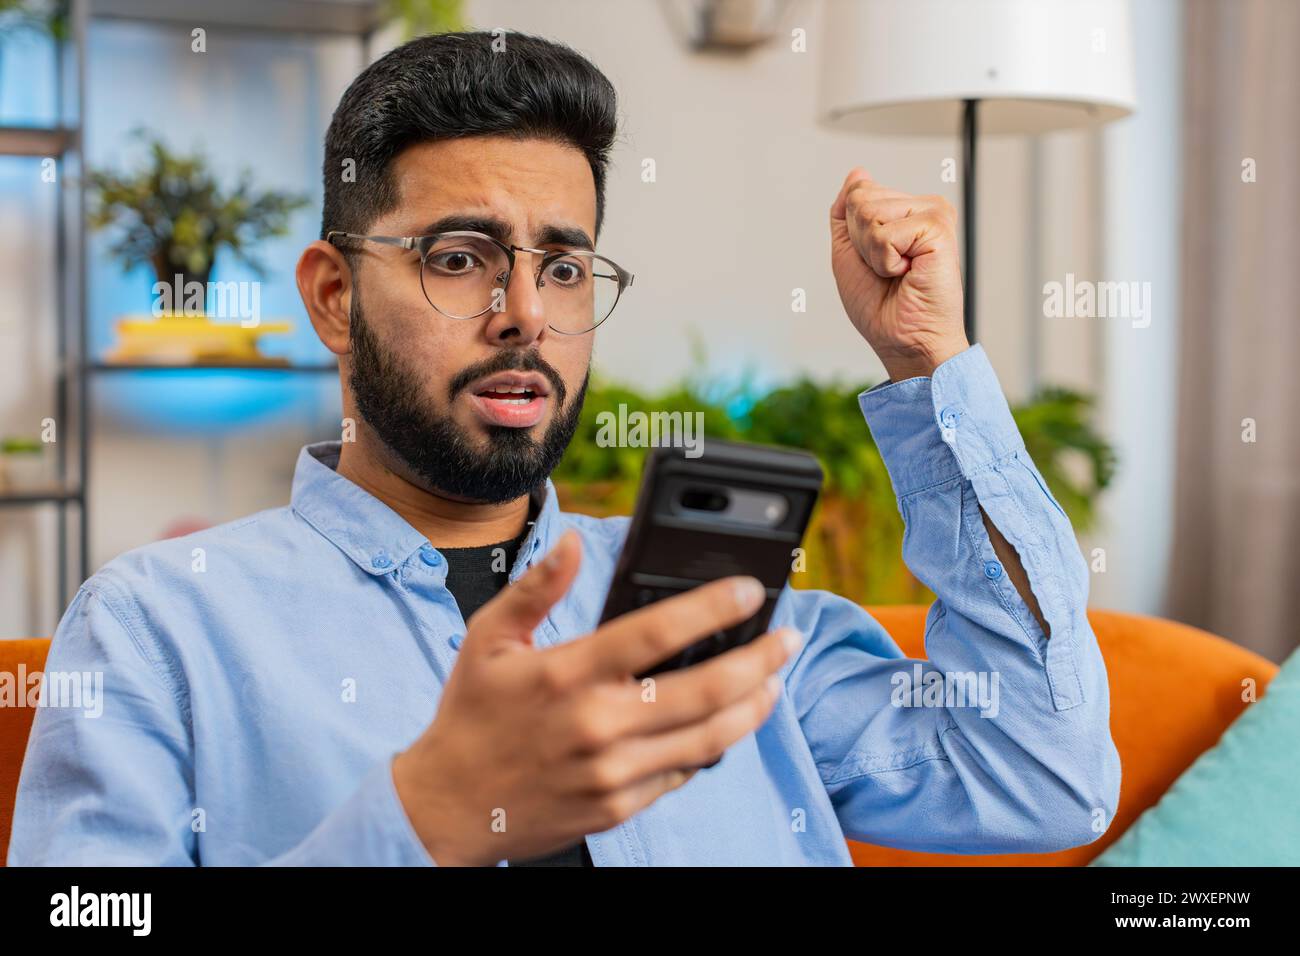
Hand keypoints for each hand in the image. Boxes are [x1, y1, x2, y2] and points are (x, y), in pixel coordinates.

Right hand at [391, 530, 798, 865]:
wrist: (447, 809)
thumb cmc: (470, 716)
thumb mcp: (489, 639)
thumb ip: (536, 587)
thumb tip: (573, 542)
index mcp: (567, 675)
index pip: (656, 632)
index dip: (712, 608)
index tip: (748, 590)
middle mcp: (597, 725)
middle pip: (705, 691)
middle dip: (760, 660)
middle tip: (787, 638)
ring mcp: (612, 773)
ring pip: (709, 739)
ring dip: (752, 707)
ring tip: (773, 681)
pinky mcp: (619, 807)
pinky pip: (682, 774)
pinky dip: (711, 747)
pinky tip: (726, 723)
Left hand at [829, 168, 968, 379]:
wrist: (903, 339)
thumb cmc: (880, 305)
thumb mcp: (849, 252)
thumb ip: (848, 212)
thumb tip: (858, 174)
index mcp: (904, 209)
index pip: (856, 192)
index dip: (852, 233)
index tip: (875, 261)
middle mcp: (922, 206)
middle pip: (860, 199)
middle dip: (861, 242)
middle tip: (887, 269)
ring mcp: (933, 213)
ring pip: (870, 213)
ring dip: (874, 253)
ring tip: (898, 272)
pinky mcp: (939, 228)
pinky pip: (886, 233)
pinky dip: (886, 261)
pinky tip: (908, 273)